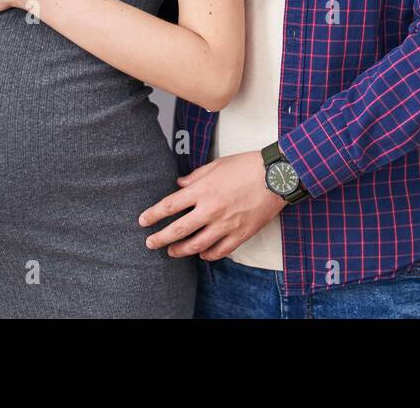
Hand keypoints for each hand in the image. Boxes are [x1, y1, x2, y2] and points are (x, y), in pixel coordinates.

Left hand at [138, 150, 287, 260]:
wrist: (276, 176)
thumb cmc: (246, 166)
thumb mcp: (216, 165)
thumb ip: (195, 177)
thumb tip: (179, 184)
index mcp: (202, 190)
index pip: (169, 206)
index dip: (153, 214)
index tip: (143, 221)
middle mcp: (211, 210)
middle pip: (178, 230)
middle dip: (160, 238)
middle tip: (150, 243)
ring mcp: (226, 225)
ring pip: (196, 245)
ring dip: (180, 250)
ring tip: (172, 252)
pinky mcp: (240, 234)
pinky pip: (219, 251)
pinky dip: (207, 255)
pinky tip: (201, 254)